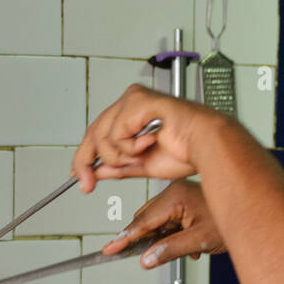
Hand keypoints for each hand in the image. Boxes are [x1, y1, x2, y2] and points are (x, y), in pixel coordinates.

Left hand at [72, 84, 217, 191]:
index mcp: (131, 113)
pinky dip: (130, 147)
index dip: (83, 158)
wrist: (205, 148)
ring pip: (102, 136)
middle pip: (92, 133)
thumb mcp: (139, 165)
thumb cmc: (184, 151)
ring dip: (120, 155)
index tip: (78, 178)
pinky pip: (116, 133)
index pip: (96, 134)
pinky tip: (149, 142)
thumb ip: (115, 166)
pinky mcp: (138, 101)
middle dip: (87, 163)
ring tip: (143, 152)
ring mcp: (133, 99)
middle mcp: (130, 102)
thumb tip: (93, 172)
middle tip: (88, 184)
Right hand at [103, 179, 225, 265]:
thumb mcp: (198, 241)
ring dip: (164, 239)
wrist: (255, 213)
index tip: (110, 248)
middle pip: (146, 220)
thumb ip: (169, 250)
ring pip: (157, 223)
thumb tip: (146, 259)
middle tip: (145, 257)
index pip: (143, 221)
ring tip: (186, 249)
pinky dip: (173, 235)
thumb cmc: (233, 220)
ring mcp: (179, 195)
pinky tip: (189, 245)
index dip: (125, 238)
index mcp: (175, 196)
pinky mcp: (185, 202)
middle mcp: (174, 192)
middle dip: (147, 240)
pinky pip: (168, 221)